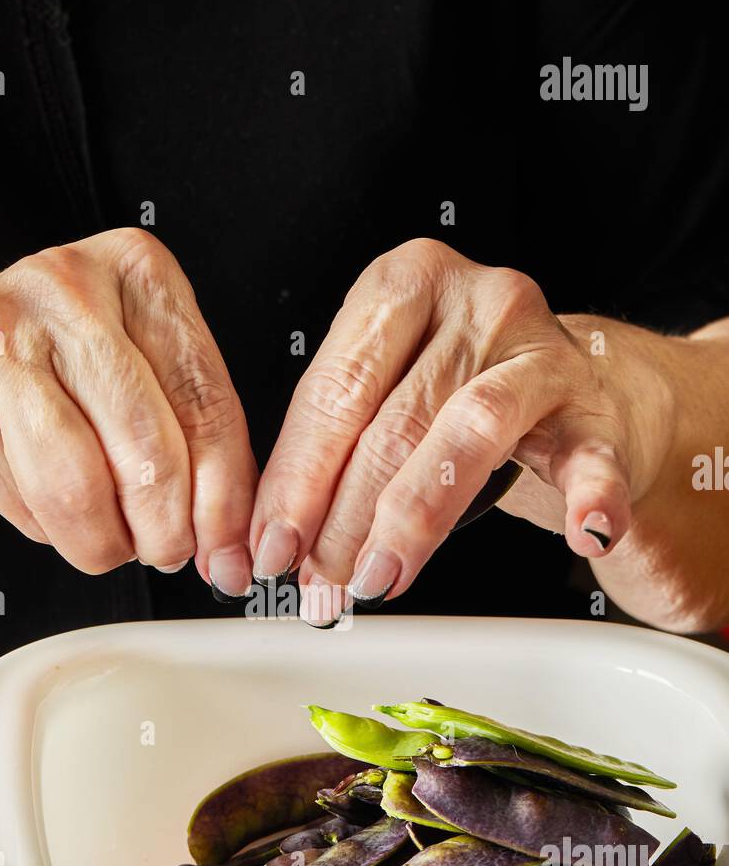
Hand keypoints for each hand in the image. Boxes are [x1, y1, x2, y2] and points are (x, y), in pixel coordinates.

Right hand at [0, 228, 256, 587]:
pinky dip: (44, 527)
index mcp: (137, 273)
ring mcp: (4, 339)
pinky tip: (42, 505)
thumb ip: (186, 435)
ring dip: (102, 540)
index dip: (224, 496)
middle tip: (164, 553)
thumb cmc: (33, 365)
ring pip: (81, 482)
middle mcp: (72, 292)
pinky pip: (22, 496)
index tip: (229, 546)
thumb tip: (229, 532)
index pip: (207, 400)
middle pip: (150, 448)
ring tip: (106, 543)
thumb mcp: (129, 371)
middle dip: (165, 529)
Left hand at [251, 238, 701, 625]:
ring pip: (467, 435)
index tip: (271, 546)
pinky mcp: (595, 406)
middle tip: (318, 581)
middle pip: (393, 421)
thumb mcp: (389, 389)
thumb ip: (334, 450)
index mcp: (405, 284)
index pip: (335, 391)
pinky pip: (590, 456)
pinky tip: (581, 531)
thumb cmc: (462, 386)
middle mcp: (475, 304)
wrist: (574, 385)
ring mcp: (540, 352)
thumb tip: (275, 541)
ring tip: (379, 576)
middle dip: (344, 518)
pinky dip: (589, 495)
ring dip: (414, 519)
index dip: (296, 480)